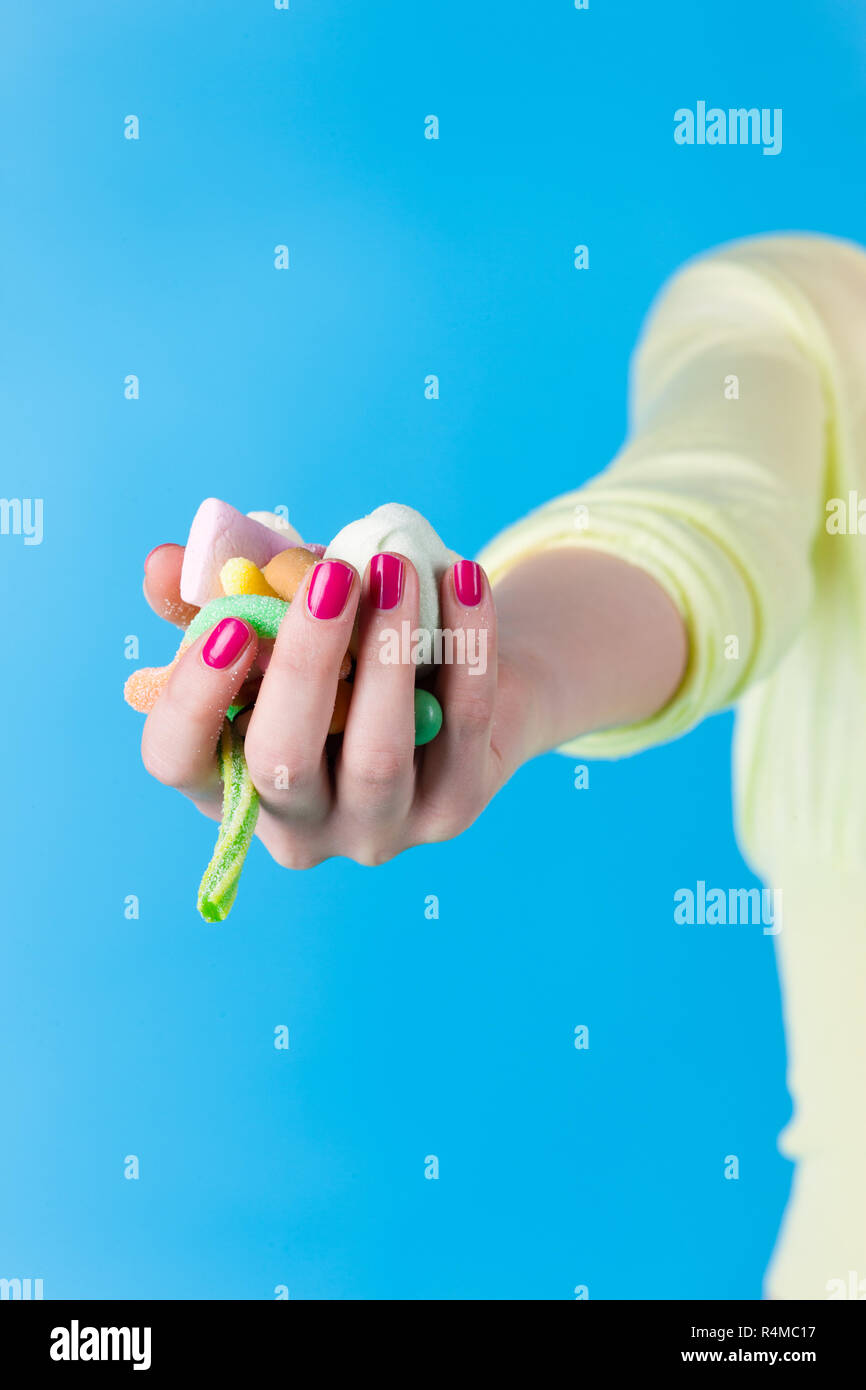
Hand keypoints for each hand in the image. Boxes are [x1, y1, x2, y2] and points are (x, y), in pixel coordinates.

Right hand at [139, 544, 540, 867]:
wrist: (449, 669)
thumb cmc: (339, 643)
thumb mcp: (275, 613)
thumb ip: (215, 591)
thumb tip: (164, 563)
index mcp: (226, 775)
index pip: (178, 758)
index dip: (194, 699)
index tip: (234, 627)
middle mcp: (295, 824)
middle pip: (282, 764)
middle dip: (305, 663)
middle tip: (332, 577)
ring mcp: (377, 828)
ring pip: (377, 757)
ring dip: (387, 650)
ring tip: (397, 568)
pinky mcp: (453, 807)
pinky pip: (462, 725)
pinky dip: (467, 646)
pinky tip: (463, 579)